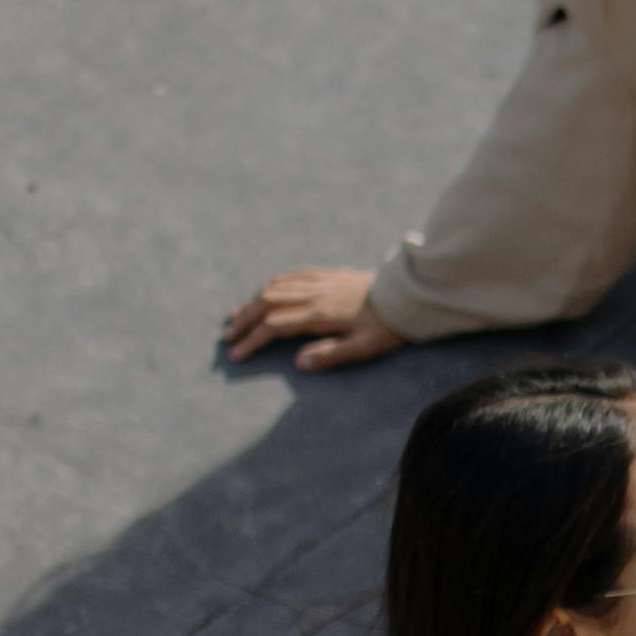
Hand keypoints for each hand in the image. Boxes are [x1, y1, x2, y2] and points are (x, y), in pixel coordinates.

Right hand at [221, 265, 407, 373]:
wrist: (409, 295)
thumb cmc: (389, 325)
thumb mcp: (365, 346)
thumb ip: (332, 354)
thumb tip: (299, 363)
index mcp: (320, 313)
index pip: (275, 325)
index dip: (252, 340)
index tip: (236, 354)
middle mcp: (315, 293)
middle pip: (267, 303)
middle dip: (244, 321)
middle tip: (227, 337)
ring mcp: (320, 280)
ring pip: (275, 287)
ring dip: (253, 302)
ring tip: (236, 317)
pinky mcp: (327, 273)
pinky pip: (291, 274)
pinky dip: (271, 284)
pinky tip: (264, 292)